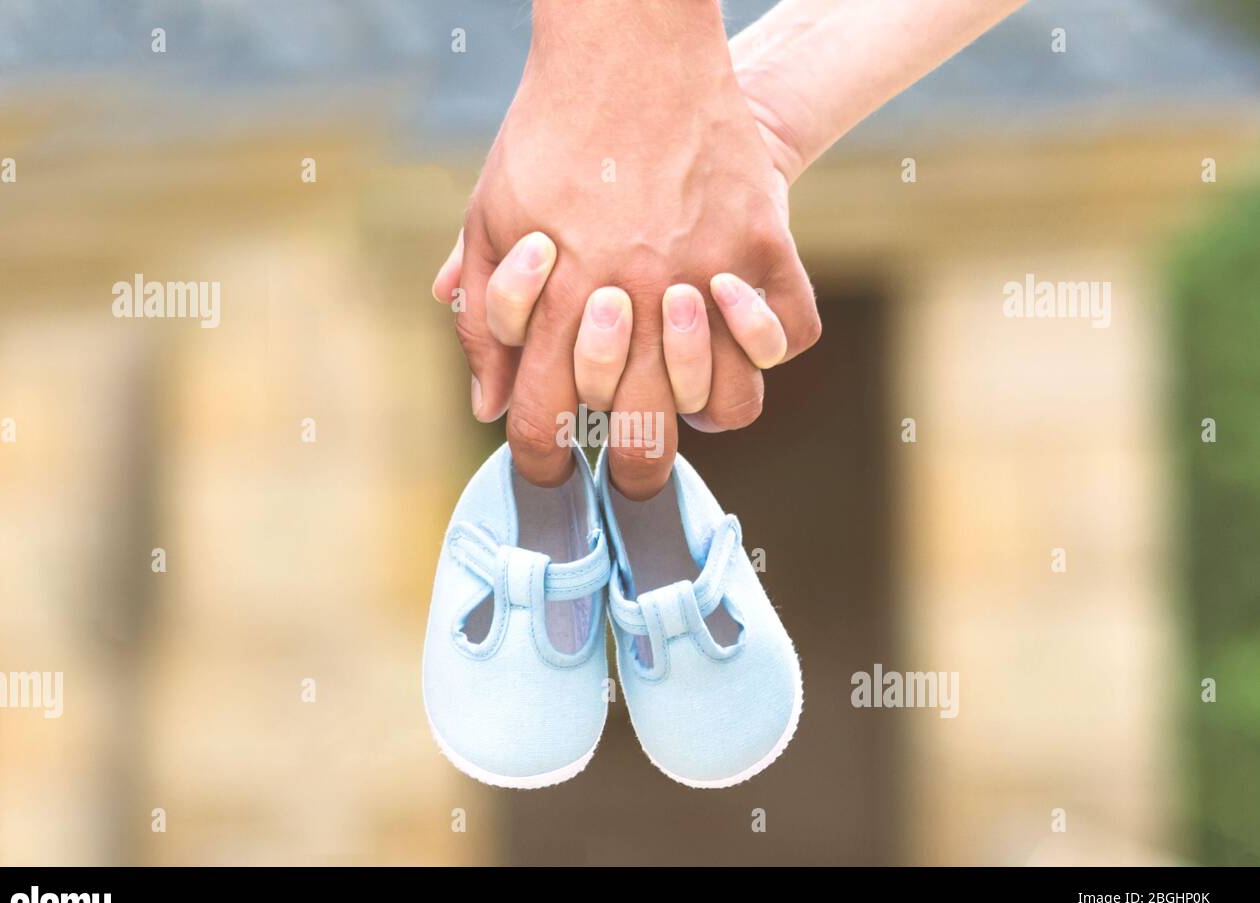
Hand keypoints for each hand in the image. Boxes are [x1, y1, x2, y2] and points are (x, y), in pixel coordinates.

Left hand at [446, 0, 818, 499]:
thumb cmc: (551, 135)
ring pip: (729, 400)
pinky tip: (740, 325)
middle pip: (642, 430)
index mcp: (560, 298)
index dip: (542, 465)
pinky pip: (793, 332)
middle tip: (634, 475)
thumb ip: (485, 318)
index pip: (544, 418)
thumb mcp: (494, 217)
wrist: (629, 46)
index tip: (549, 481)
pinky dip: (773, 343)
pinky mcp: (761, 240)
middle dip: (632, 471)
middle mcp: (636, 297)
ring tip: (690, 396)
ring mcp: (705, 271)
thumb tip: (487, 406)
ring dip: (706, 408)